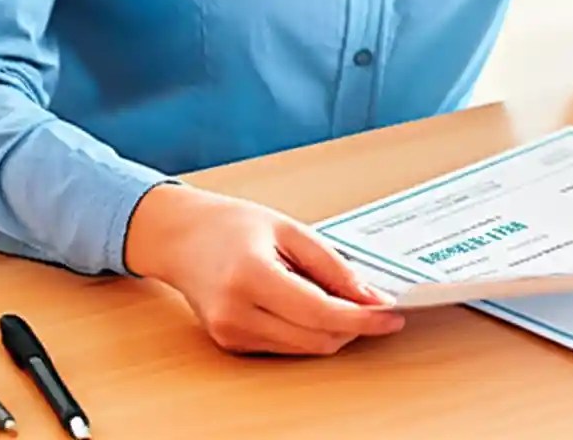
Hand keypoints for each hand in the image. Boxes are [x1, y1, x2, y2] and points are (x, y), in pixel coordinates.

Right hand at [125, 184, 404, 354]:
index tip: (392, 316)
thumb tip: (370, 297)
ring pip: (305, 348)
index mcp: (250, 277)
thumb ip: (333, 266)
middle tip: (375, 303)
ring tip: (338, 296)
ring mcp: (231, 333)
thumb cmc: (231, 226)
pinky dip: (308, 330)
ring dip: (333, 329)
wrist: (180, 238)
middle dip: (353, 326)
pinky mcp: (231, 343)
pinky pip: (286, 346)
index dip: (363, 319)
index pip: (321, 313)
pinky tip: (309, 304)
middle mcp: (236, 312)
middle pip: (316, 338)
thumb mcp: (290, 230)